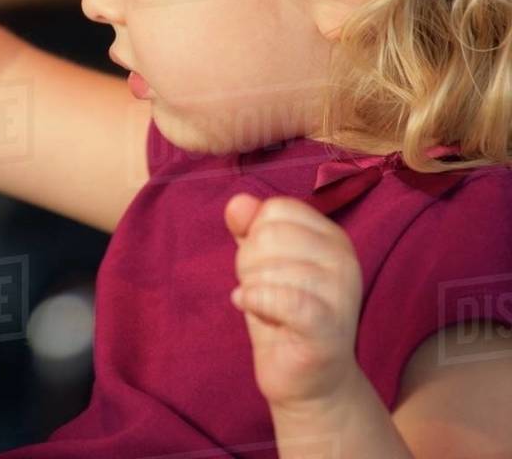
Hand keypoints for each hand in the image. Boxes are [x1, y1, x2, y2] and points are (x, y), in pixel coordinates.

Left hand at [224, 193, 363, 413]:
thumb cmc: (282, 316)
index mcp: (332, 237)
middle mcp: (344, 259)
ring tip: (267, 309)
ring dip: (252, 289)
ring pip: (269, 268)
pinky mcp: (328, 326)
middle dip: (249, 263)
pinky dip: (256, 301)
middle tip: (263, 292)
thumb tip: (238, 202)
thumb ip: (250, 229)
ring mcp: (341, 293)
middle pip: (269, 234)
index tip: (264, 266)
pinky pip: (283, 299)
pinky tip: (249, 307)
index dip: (254, 235)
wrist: (308, 380)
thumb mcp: (261, 264)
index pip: (275, 209)